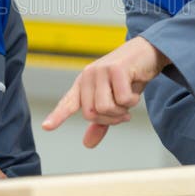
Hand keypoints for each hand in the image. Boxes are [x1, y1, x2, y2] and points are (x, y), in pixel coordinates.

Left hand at [41, 37, 168, 147]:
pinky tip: (135, 88)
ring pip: (105, 108)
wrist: (148, 52)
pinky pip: (122, 99)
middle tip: (123, 111)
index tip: (46, 127)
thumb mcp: (114, 101)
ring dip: (122, 110)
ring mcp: (101, 71)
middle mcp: (88, 75)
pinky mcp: (116, 69)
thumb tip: (88, 143)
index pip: (69, 102)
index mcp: (84, 83)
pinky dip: (132, 100)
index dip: (58, 116)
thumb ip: (101, 122)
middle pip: (91, 114)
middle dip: (111, 118)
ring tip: (129, 98)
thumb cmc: (130, 76)